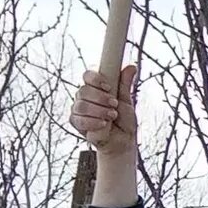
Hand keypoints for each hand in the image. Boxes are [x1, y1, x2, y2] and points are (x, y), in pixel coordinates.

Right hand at [69, 65, 139, 205]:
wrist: (122, 141)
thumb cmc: (124, 121)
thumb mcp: (126, 101)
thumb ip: (125, 84)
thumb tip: (131, 66)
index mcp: (95, 88)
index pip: (87, 75)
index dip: (95, 79)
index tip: (108, 87)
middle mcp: (84, 96)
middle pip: (83, 90)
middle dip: (101, 98)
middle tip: (114, 105)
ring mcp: (78, 109)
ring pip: (80, 105)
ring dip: (98, 111)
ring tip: (111, 116)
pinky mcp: (75, 122)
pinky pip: (78, 119)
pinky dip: (92, 122)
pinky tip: (103, 124)